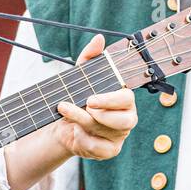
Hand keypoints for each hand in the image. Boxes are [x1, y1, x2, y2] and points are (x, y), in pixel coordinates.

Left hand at [49, 34, 137, 159]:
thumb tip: (99, 38)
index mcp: (124, 100)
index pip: (127, 99)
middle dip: (100, 115)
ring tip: (66, 113)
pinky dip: (83, 139)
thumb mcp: (80, 76)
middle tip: (83, 107)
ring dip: (82, 122)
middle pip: (124, 120)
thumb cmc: (77, 98)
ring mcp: (119, 136)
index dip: (110, 100)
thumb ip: (90, 58)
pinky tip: (76, 132)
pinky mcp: (109, 151)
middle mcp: (126, 118)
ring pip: (105, 132)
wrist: (63, 126)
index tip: (90, 99)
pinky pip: (98, 148)